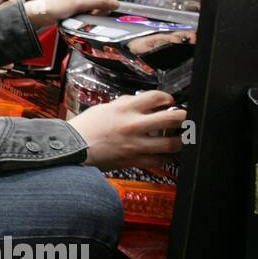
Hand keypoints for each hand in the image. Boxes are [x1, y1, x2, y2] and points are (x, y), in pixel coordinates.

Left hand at [28, 0, 118, 29]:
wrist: (42, 13)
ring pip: (92, 14)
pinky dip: (82, 20)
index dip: (99, 11)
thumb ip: (99, 3)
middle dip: (92, 15)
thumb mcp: (80, 4)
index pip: (104, 2)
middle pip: (99, 8)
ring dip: (86, 18)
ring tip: (75, 17)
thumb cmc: (57, 6)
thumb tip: (116, 4)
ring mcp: (81, 1)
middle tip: (81, 16)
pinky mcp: (76, 9)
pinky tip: (74, 19)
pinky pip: (85, 16)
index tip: (90, 14)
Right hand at [70, 90, 186, 170]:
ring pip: (170, 143)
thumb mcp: (104, 108)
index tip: (169, 101)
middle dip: (183, 117)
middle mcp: (133, 125)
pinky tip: (169, 154)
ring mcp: (135, 145)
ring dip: (180, 139)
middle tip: (185, 118)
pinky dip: (168, 157)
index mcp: (125, 109)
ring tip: (182, 137)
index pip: (156, 97)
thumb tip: (137, 100)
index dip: (167, 98)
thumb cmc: (84, 128)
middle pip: (171, 119)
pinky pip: (159, 160)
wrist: (72, 148)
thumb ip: (123, 104)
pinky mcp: (134, 160)